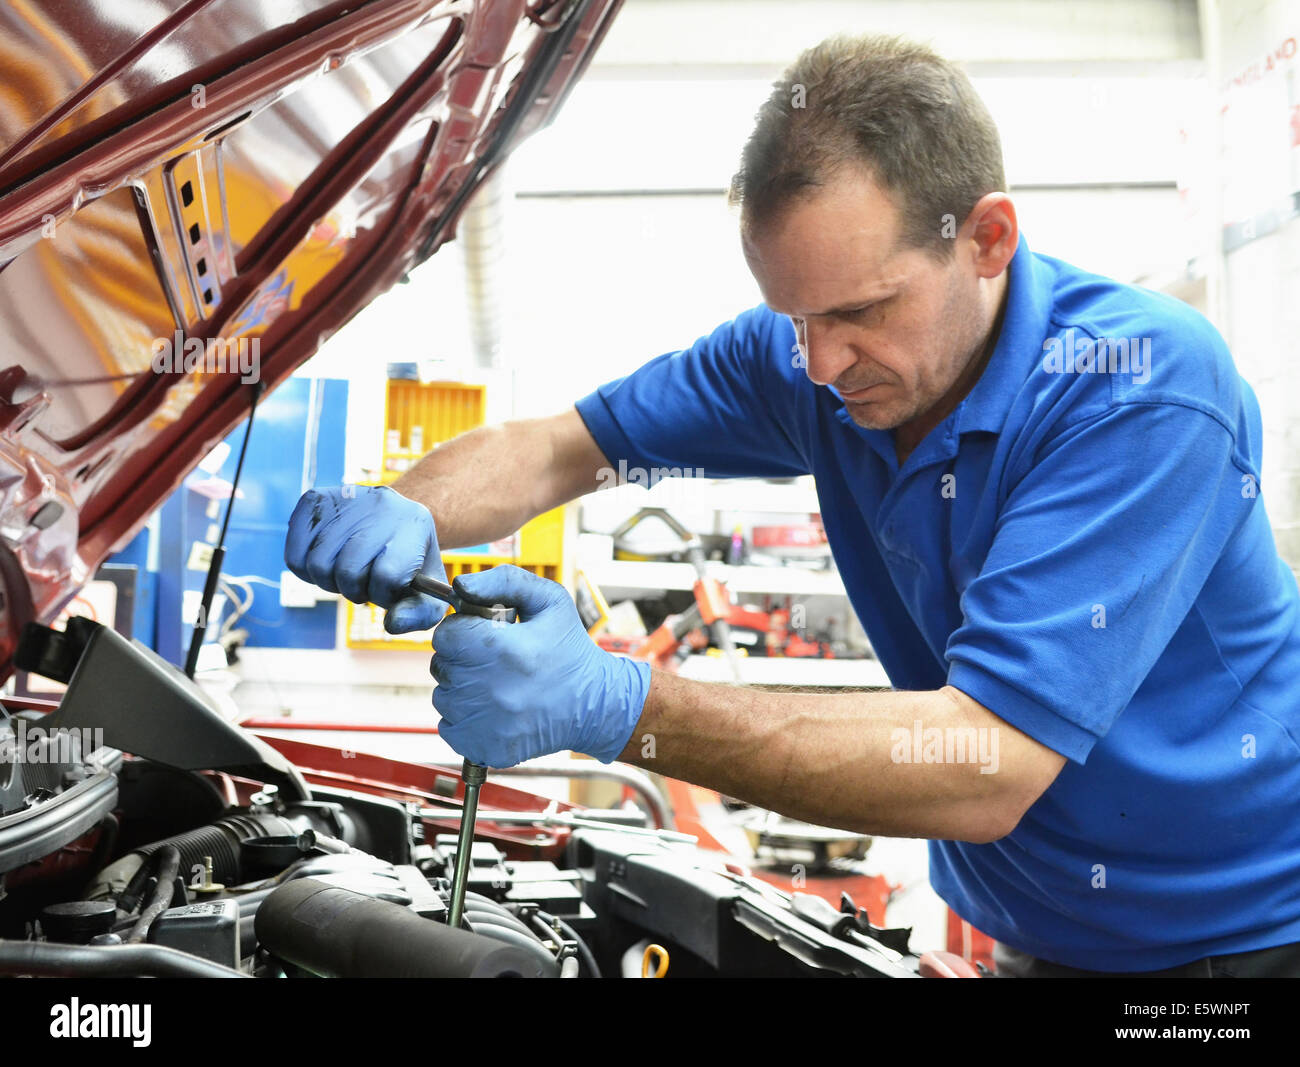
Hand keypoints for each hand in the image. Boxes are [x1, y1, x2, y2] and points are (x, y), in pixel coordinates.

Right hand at [284, 485, 447, 632]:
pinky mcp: (314, 499)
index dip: (382, 594)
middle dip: (354, 589)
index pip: (386, 575)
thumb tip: (392, 624)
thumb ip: (419, 615)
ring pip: (317, 564)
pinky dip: (306, 570)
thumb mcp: (429, 593)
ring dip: (330, 581)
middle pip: (347, 571)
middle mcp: (381, 503)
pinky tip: (328, 560)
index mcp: (414, 525)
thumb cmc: (412, 565)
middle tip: (364, 581)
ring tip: (348, 570)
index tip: (387, 588)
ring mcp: (344, 497)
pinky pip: (293, 555)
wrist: (396, 521)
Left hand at [431, 565, 650, 766]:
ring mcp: (486, 724)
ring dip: (462, 687)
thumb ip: (503, 581)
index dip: (463, 630)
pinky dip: (465, 717)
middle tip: (495, 659)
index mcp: (502, 649)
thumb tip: (461, 585)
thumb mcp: (549, 600)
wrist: (595, 704)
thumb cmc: (569, 649)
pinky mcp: (485, 748)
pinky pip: (450, 726)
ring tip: (497, 683)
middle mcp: (489, 690)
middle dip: (463, 657)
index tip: (484, 635)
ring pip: (444, 696)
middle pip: (441, 665)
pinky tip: (493, 707)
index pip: (446, 635)